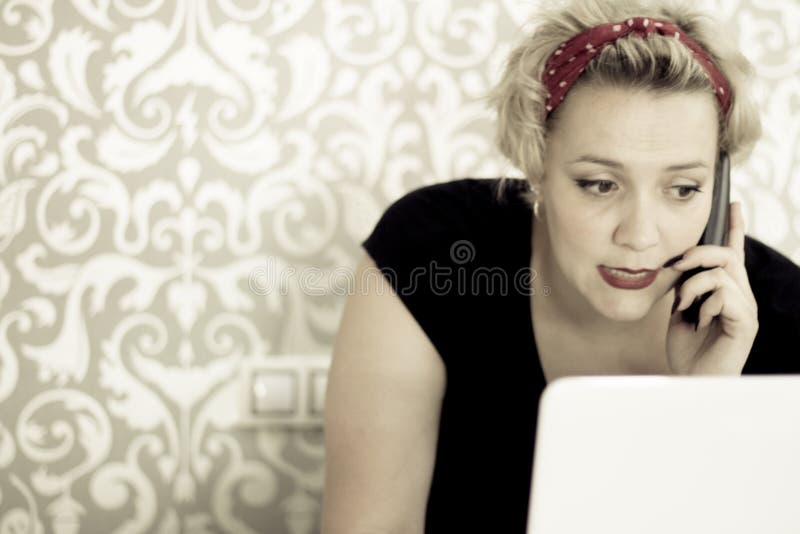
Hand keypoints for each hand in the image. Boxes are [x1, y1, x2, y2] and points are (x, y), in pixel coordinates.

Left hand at [665, 202, 758, 374]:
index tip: (732, 204)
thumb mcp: (680, 308)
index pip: (732, 252)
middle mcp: (740, 295)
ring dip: (693, 286)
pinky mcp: (745, 322)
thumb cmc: (687, 347)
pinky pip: (726, 295)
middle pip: (727, 255)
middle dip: (698, 253)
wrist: (692, 377)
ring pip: (722, 273)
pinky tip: (698, 322)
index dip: (733, 228)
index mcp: (725, 289)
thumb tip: (677, 264)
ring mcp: (745, 308)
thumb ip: (685, 286)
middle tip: (675, 266)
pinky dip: (704, 305)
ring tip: (683, 306)